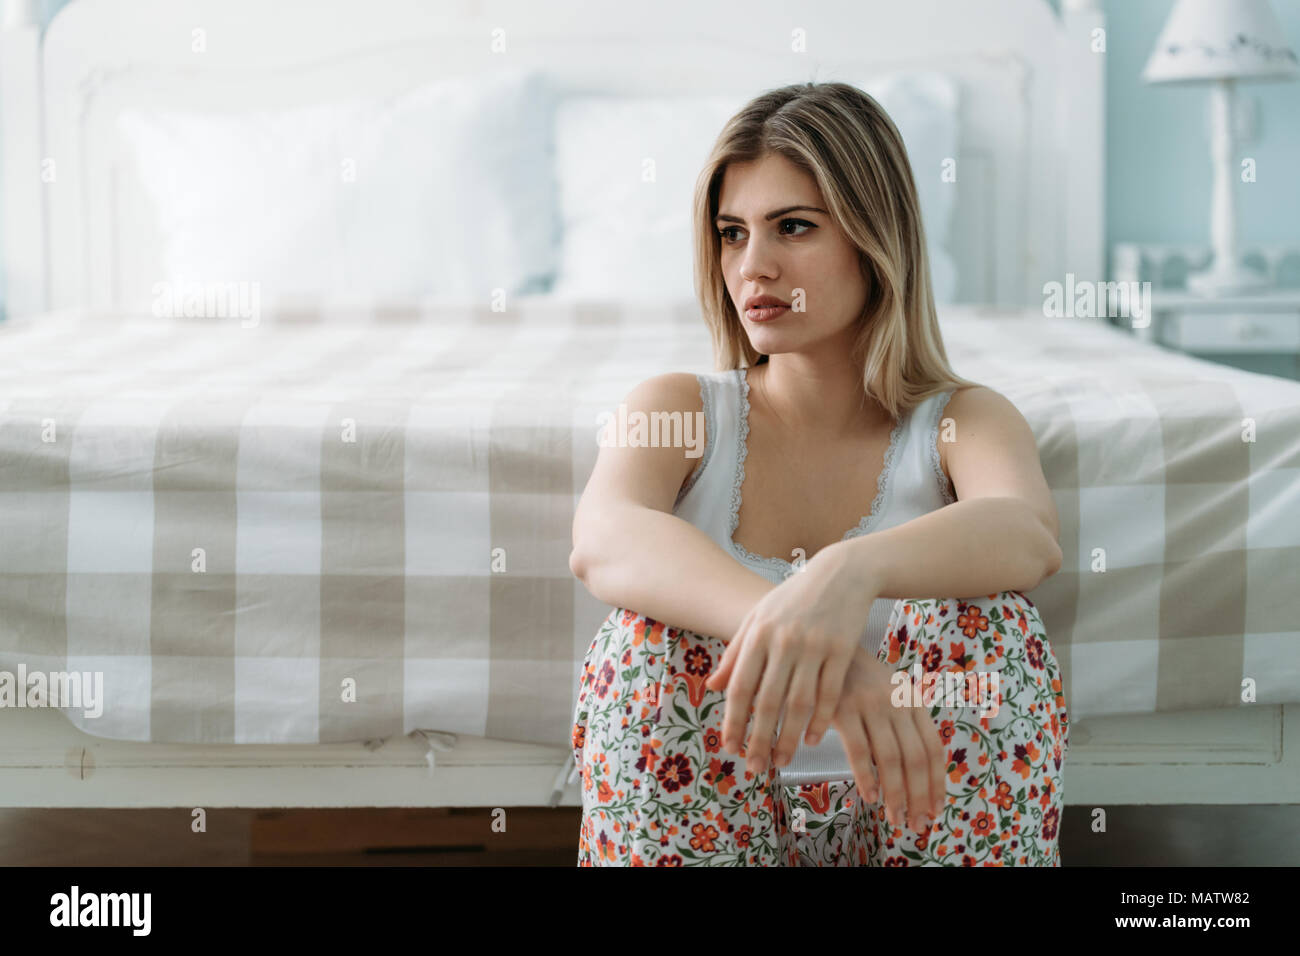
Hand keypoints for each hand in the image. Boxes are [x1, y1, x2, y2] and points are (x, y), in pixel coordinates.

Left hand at [703, 541, 877, 776]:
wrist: (841, 574)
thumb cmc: (794, 599)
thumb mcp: (758, 618)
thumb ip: (736, 652)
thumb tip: (712, 686)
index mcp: (758, 634)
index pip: (739, 686)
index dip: (733, 720)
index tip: (729, 747)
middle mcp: (784, 641)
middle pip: (768, 701)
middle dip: (759, 739)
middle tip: (754, 767)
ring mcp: (814, 646)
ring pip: (799, 703)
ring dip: (788, 737)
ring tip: (781, 761)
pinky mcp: (842, 650)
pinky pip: (829, 694)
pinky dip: (819, 720)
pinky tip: (810, 739)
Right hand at [830, 644, 946, 829]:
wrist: (823, 649)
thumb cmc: (858, 679)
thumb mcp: (889, 694)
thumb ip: (904, 726)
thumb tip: (916, 777)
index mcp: (912, 700)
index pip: (933, 748)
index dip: (936, 783)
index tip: (936, 810)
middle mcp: (896, 701)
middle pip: (915, 758)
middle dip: (919, 797)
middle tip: (917, 824)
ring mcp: (870, 704)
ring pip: (890, 758)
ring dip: (895, 794)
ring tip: (895, 818)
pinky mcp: (843, 708)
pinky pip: (859, 750)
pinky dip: (866, 777)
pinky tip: (870, 797)